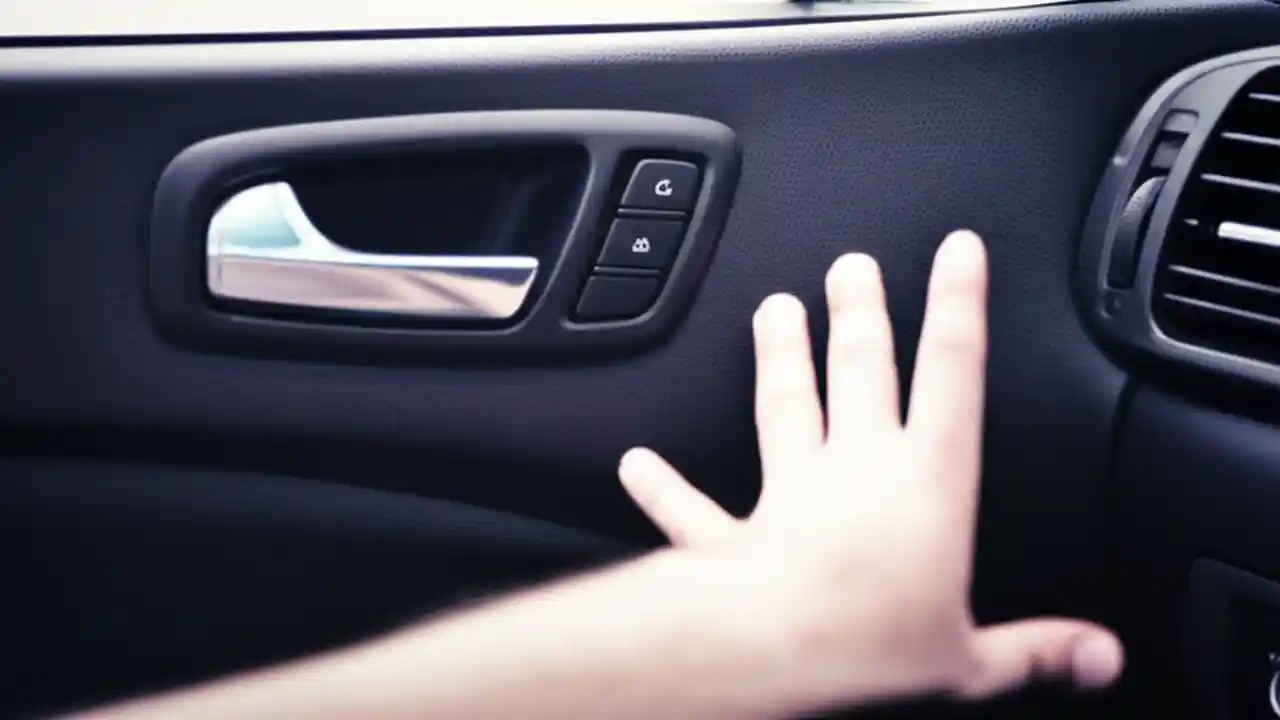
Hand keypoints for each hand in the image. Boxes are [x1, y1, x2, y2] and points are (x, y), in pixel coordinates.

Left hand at [618, 230, 1122, 711]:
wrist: (777, 652)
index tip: (958, 250)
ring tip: (774, 311)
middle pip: (861, 371)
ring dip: (780, 358)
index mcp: (924, 484)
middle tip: (852, 266)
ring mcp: (789, 494)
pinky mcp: (732, 537)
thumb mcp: (972, 658)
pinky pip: (692, 509)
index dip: (959, 305)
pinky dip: (663, 487)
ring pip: (785, 407)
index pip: (952, 374)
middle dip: (861, 314)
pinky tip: (637, 464)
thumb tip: (1100, 657)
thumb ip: (1035, 650)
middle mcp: (855, 471)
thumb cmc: (873, 645)